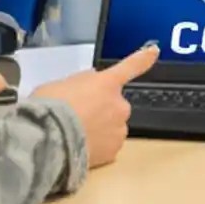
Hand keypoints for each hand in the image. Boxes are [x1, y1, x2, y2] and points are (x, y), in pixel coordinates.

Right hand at [32, 45, 159, 167]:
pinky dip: (97, 147)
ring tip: (75, 133)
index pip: (130, 66)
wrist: (49, 140)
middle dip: (101, 108)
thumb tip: (89, 84)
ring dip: (99, 128)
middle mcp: (119, 105)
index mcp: (106, 83)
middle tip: (77, 115)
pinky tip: (78, 146)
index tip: (154, 51)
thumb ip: (81, 82)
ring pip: (112, 126)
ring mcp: (119, 129)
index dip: (143, 58)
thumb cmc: (51, 107)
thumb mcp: (61, 84)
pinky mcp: (113, 152)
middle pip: (114, 104)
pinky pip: (107, 146)